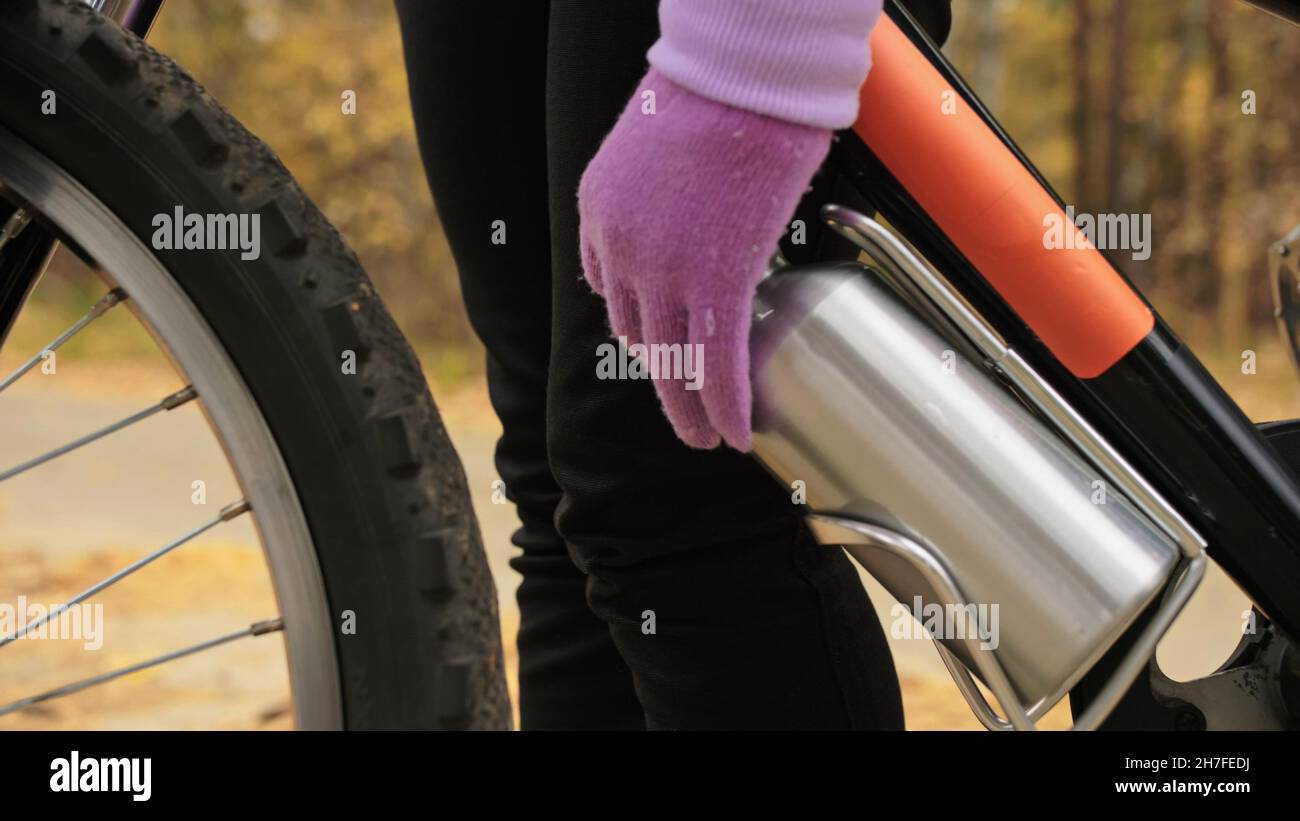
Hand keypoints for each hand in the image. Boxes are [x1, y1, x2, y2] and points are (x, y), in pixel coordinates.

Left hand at [577, 69, 831, 450]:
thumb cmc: (710, 96)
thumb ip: (645, 197)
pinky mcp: (714, 281)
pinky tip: (735, 434)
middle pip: (637, 338)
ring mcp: (663, 271)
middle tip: (679, 420)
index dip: (639, 326)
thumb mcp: (647, 146)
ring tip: (704, 438)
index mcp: (596, 216)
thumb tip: (675, 230)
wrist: (738, 74)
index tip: (662, 345)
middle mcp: (619, 251)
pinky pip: (715, 359)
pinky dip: (723, 405)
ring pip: (672, 360)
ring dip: (688, 409)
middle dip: (660, 385)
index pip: (609, 291)